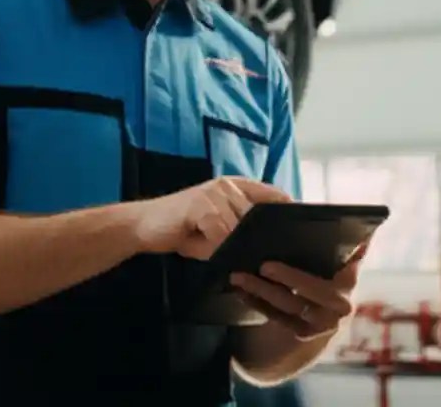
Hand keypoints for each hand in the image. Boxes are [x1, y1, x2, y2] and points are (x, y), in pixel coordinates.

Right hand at [133, 177, 290, 259]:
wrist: (143, 226)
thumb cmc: (184, 231)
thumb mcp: (218, 231)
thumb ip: (241, 233)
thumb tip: (267, 248)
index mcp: (237, 187)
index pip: (274, 195)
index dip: (287, 210)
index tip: (296, 232)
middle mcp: (228, 185)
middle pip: (258, 217)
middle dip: (258, 238)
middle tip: (250, 255)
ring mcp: (215, 192)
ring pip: (240, 227)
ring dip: (232, 245)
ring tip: (216, 251)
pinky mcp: (201, 204)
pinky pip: (221, 232)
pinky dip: (217, 246)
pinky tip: (206, 249)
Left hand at [230, 242, 368, 340]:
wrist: (322, 317)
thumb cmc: (327, 278)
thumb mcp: (342, 266)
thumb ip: (352, 250)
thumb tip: (365, 231)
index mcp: (350, 280)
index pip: (346, 265)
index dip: (338, 253)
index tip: (317, 244)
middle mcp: (340, 305)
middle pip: (313, 289)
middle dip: (289, 277)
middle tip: (264, 265)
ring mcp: (321, 322)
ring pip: (289, 305)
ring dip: (262, 290)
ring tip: (239, 276)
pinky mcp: (302, 332)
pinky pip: (276, 317)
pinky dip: (256, 303)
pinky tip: (240, 290)